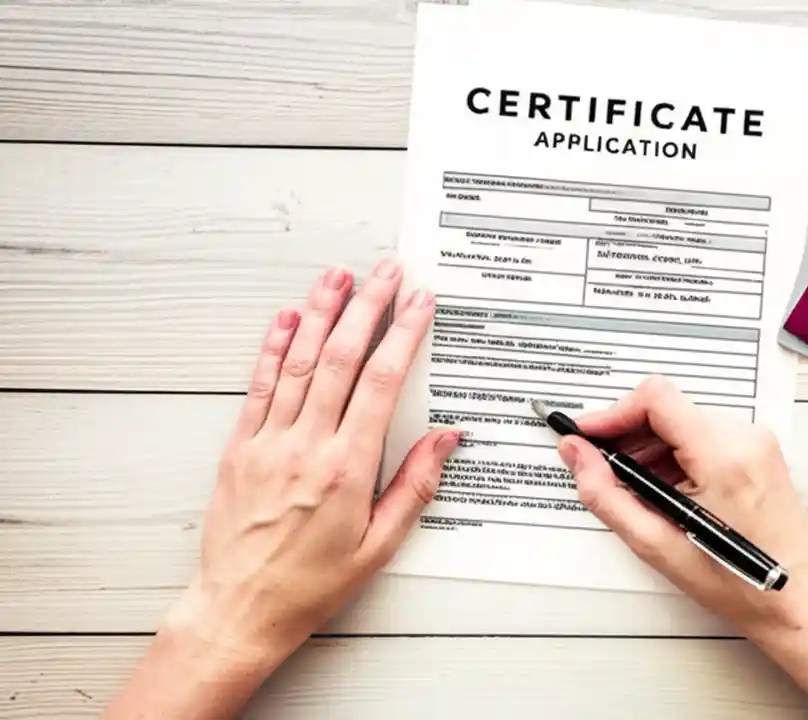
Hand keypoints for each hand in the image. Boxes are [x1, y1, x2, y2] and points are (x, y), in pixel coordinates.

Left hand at [106, 261, 458, 719]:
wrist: (240, 609)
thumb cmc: (309, 584)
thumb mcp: (379, 545)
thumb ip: (414, 485)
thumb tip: (446, 440)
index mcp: (346, 468)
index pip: (381, 383)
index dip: (403, 335)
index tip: (419, 305)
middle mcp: (305, 445)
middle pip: (340, 358)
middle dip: (367, 307)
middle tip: (387, 272)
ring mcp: (268, 442)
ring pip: (297, 361)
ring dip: (321, 313)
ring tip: (339, 277)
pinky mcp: (240, 447)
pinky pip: (258, 385)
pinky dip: (272, 346)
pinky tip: (286, 318)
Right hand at [557, 376, 807, 719]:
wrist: (796, 601)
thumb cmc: (741, 583)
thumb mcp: (658, 545)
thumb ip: (608, 495)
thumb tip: (578, 456)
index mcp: (722, 456)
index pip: (655, 398)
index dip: (613, 413)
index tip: (589, 435)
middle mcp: (745, 439)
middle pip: (667, 409)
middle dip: (629, 436)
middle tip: (604, 470)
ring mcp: (756, 443)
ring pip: (683, 422)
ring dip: (652, 449)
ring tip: (640, 492)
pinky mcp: (759, 452)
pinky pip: (704, 436)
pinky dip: (677, 457)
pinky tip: (669, 492)